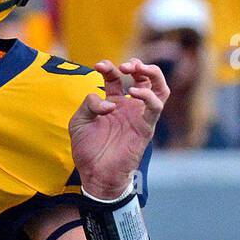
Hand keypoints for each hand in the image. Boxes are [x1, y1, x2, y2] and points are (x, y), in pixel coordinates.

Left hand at [70, 58, 168, 200]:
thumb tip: (107, 101)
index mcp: (113, 103)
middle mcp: (129, 107)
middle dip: (138, 65)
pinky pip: (155, 108)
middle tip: (125, 65)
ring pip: (159, 89)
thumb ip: (89, 104)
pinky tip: (133, 92)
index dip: (109, 67)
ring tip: (137, 69)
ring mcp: (139, 116)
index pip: (116, 78)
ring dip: (152, 74)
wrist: (96, 175)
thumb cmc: (88, 150)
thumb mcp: (79, 122)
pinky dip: (148, 96)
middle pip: (144, 78)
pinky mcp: (146, 128)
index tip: (99, 65)